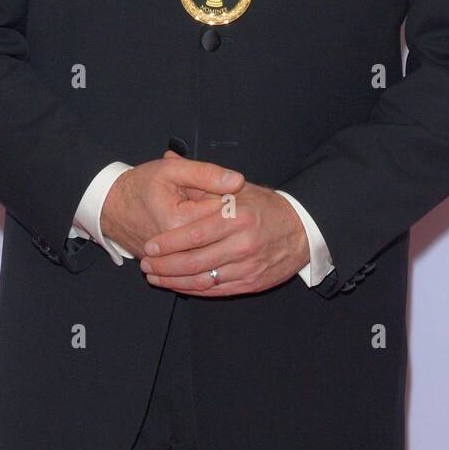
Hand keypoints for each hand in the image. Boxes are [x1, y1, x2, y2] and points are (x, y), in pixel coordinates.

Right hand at [100, 155, 243, 259]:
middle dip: (221, 220)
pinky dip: (205, 254)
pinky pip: (196, 264)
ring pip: (209, 253)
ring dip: (216, 239)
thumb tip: (237, 181)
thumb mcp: (171, 170)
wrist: (110, 207)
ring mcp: (170, 262)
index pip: (221, 212)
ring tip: (208, 222)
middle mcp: (175, 248)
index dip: (226, 198)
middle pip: (217, 236)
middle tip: (213, 204)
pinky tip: (208, 242)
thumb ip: (205, 173)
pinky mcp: (167, 268)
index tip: (221, 190)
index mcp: (179, 221)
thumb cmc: (140, 185)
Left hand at [139, 178, 310, 295]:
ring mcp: (247, 268)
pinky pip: (215, 291)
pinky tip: (177, 284)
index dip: (169, 243)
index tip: (150, 246)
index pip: (196, 235)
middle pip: (195, 262)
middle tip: (145, 263)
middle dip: (165, 265)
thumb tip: (170, 158)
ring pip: (203, 280)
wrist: (302, 231)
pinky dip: (192, 289)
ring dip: (174, 280)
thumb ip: (204, 179)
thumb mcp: (239, 188)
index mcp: (238, 218)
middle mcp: (243, 245)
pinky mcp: (250, 284)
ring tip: (154, 275)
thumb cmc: (266, 207)